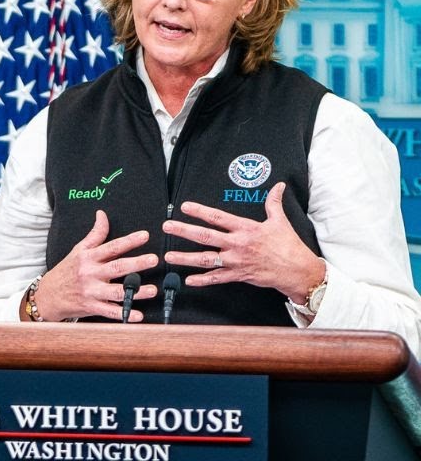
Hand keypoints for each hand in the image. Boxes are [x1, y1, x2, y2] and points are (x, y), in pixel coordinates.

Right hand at [34, 210, 158, 321]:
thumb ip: (94, 234)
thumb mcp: (78, 250)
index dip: (129, 241)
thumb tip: (102, 214)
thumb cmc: (67, 271)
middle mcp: (90, 273)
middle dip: (136, 263)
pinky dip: (124, 315)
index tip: (145, 236)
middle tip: (153, 259)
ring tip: (153, 289)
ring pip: (116, 291)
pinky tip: (137, 315)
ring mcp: (91, 291)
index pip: (111, 247)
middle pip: (116, 267)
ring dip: (135, 291)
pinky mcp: (91, 307)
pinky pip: (110, 312)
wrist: (48, 295)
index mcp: (88, 257)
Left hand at [163, 182, 322, 299]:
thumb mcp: (280, 221)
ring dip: (186, 258)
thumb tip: (278, 186)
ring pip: (206, 259)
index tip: (185, 206)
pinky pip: (217, 278)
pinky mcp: (239, 275)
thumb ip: (274, 203)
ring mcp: (236, 261)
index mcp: (246, 229)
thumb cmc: (289, 246)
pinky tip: (188, 280)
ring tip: (169, 256)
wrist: (298, 271)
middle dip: (184, 231)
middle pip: (206, 236)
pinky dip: (202, 280)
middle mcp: (238, 244)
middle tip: (167, 226)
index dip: (200, 211)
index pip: (218, 217)